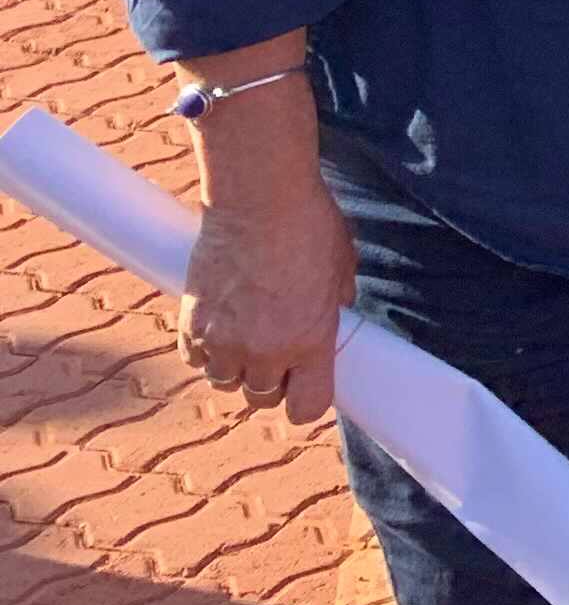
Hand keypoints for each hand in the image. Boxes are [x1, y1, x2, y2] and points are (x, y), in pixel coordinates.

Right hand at [180, 170, 355, 423]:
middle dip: (271, 380)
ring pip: (226, 382)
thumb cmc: (309, 224)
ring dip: (236, 366)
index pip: (307, 407)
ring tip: (247, 332)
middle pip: (261, 398)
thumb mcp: (341, 266)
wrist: (258, 197)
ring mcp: (224, 341)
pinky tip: (220, 323)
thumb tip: (333, 316)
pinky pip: (195, 359)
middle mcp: (265, 351)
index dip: (306, 400)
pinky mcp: (192, 325)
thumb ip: (335, 303)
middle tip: (277, 351)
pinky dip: (205, 349)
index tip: (307, 386)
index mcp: (311, 341)